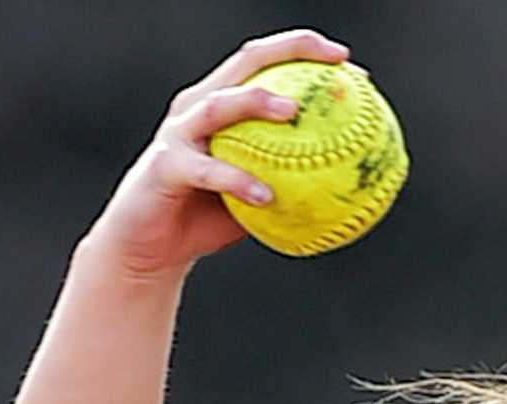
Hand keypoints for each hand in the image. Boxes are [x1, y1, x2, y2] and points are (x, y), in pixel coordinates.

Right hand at [82, 29, 352, 281]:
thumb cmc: (210, 218)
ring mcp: (178, 133)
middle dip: (289, 52)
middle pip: (246, 63)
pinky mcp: (164, 165)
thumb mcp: (263, 197)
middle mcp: (199, 107)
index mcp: (224, 106)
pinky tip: (267, 196)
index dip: (304, 52)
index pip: (266, 64)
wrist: (153, 247)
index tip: (348, 63)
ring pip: (219, 105)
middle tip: (332, 64)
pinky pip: (205, 170)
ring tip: (293, 112)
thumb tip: (353, 184)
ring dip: (256, 102)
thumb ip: (296, 180)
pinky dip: (237, 180)